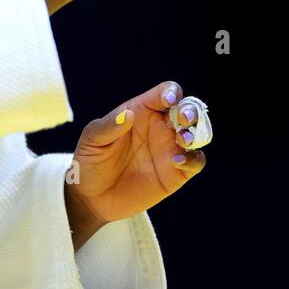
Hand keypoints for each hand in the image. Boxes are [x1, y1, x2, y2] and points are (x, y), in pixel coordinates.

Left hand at [65, 80, 206, 227]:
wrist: (92, 197)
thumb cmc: (90, 161)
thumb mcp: (92, 141)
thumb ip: (108, 127)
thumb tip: (127, 115)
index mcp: (142, 112)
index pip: (164, 94)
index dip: (171, 92)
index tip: (169, 99)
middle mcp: (161, 127)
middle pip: (188, 109)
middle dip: (191, 110)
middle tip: (184, 118)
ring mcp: (170, 149)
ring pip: (198, 133)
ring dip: (198, 132)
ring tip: (184, 140)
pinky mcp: (176, 172)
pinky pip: (196, 161)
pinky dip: (193, 159)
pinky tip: (177, 162)